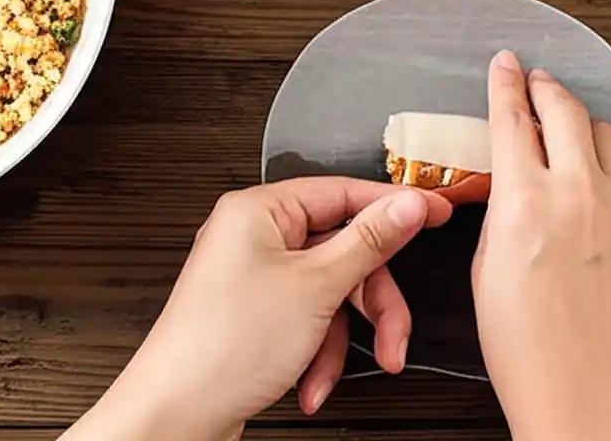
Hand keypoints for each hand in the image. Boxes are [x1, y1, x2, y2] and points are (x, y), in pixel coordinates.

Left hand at [62, 178, 453, 440]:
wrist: (174, 417)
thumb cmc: (220, 349)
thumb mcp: (315, 287)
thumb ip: (370, 241)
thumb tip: (407, 203)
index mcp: (260, 212)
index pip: (344, 193)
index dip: (394, 207)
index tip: (436, 214)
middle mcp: (254, 238)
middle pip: (344, 252)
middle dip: (371, 304)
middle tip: (394, 332)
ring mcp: (255, 279)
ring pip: (332, 293)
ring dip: (344, 340)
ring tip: (339, 372)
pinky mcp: (256, 316)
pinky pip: (309, 321)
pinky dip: (317, 355)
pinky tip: (310, 383)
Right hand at [474, 51, 610, 440]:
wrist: (586, 394)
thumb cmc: (527, 349)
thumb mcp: (485, 270)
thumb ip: (500, 211)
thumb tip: (511, 178)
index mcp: (524, 202)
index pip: (512, 117)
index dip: (505, 82)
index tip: (505, 64)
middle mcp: (577, 194)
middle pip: (564, 108)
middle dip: (545, 86)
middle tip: (535, 82)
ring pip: (607, 135)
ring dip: (582, 124)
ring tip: (568, 131)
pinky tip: (605, 178)